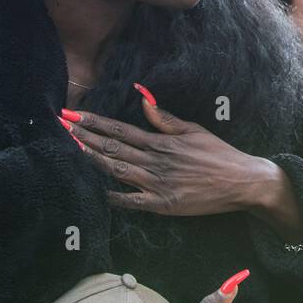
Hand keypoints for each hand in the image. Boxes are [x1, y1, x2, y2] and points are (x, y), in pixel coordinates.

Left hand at [63, 84, 302, 238]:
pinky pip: (132, 201)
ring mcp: (157, 183)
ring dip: (92, 159)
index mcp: (161, 142)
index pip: (120, 129)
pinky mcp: (163, 204)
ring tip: (70, 148)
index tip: (72, 114)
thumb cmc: (219, 154)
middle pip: (111, 147)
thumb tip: (142, 98)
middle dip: (83, 137)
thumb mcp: (193, 130)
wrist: (241, 181)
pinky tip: (97, 190)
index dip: (93, 122)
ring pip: (116, 170)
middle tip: (60, 126)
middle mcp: (155, 161)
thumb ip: (165, 119)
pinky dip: (114, 196)